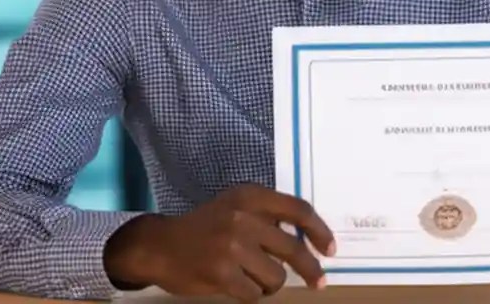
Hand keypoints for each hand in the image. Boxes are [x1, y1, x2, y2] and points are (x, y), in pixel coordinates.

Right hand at [103, 183, 334, 302]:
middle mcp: (243, 218)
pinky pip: (254, 293)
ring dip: (270, 284)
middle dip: (311, 269)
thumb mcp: (236, 206)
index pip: (299, 210)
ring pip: (276, 277)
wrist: (159, 245)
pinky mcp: (221, 273)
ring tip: (252, 278)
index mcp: (250, 196)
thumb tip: (310, 240)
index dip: (320, 231)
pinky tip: (236, 285)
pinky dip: (251, 294)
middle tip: (319, 282)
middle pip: (293, 249)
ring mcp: (232, 246)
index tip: (330, 249)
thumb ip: (267, 216)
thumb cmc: (205, 227)